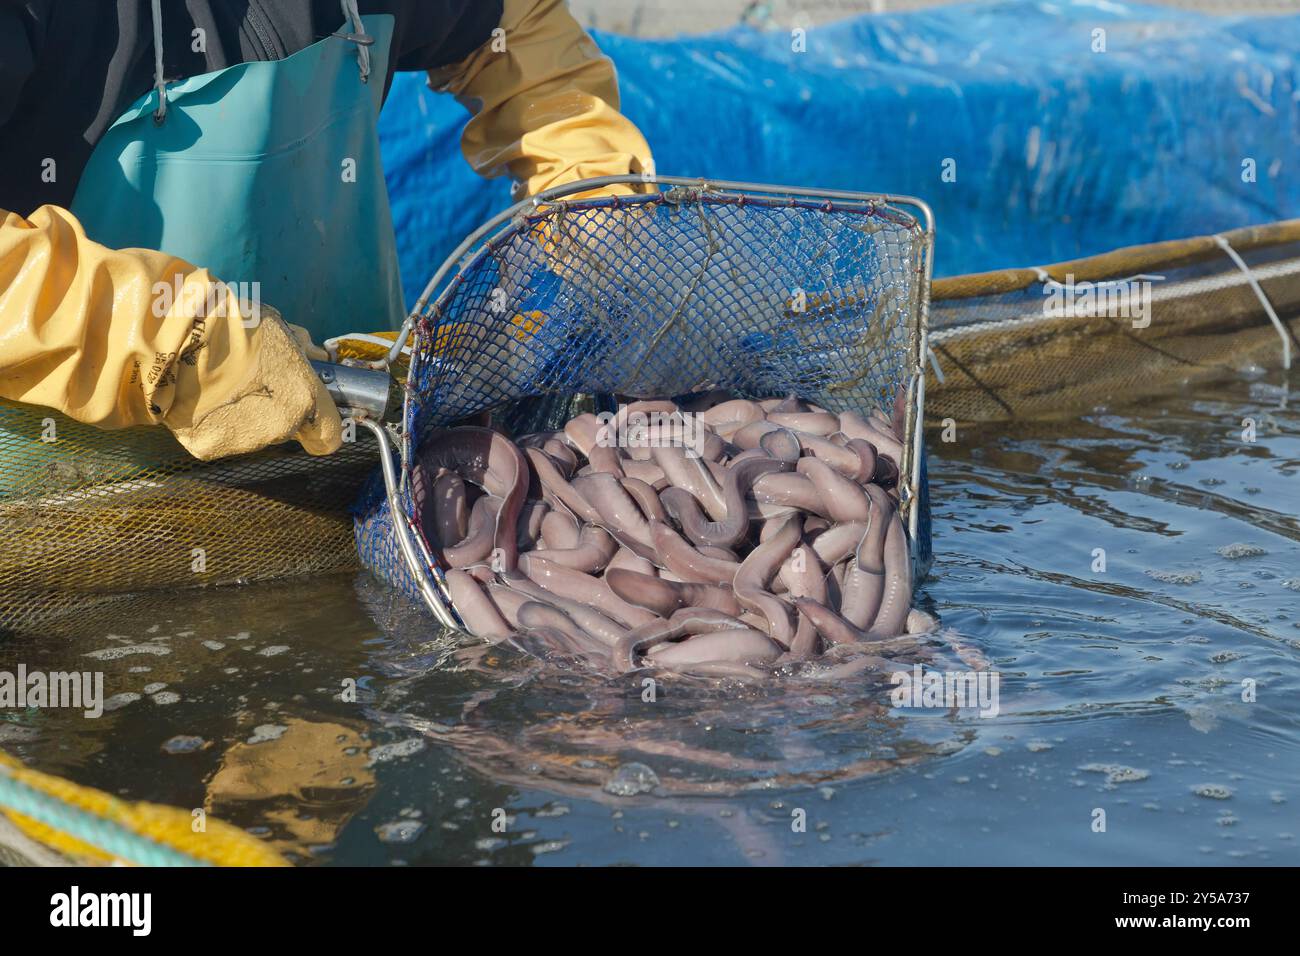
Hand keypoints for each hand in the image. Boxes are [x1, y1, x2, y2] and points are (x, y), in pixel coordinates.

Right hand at [163, 306, 342, 459]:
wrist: (178, 339)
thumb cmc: (233, 325)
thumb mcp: (278, 329)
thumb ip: (302, 350)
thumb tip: (318, 356)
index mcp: (303, 398)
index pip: (328, 436)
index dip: (319, 427)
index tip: (309, 417)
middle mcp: (280, 427)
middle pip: (285, 429)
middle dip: (273, 410)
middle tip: (248, 382)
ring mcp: (244, 441)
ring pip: (251, 435)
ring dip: (242, 416)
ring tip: (218, 385)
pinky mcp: (209, 448)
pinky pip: (217, 438)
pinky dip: (211, 423)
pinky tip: (199, 399)